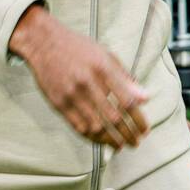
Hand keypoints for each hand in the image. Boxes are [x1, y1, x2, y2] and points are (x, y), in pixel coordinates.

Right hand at [9, 3, 149, 149]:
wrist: (44, 43)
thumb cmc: (79, 48)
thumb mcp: (106, 55)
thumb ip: (126, 78)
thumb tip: (145, 98)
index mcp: (103, 68)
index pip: (126, 100)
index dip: (138, 119)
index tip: (145, 129)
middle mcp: (88, 83)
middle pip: (113, 117)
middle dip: (128, 134)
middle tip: (136, 142)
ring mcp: (72, 95)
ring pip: (96, 126)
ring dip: (111, 140)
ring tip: (121, 146)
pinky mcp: (59, 104)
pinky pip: (78, 127)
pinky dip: (92, 137)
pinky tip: (101, 141)